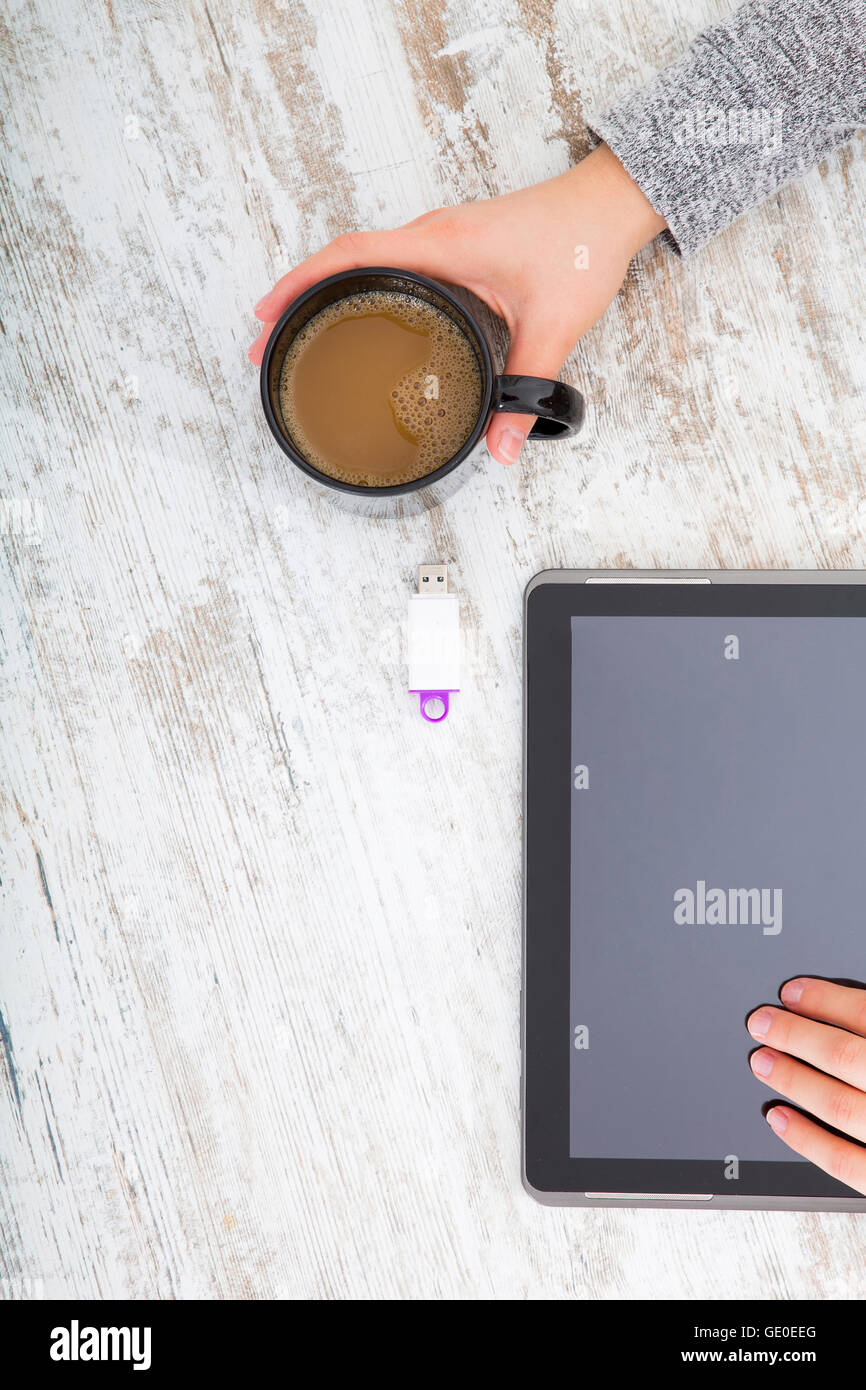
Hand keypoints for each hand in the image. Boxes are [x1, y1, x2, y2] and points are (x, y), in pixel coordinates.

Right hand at [249, 144, 664, 464]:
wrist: (610, 206)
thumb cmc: (581, 246)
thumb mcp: (554, 326)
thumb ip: (528, 387)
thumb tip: (504, 446)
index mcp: (443, 245)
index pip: (351, 255)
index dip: (301, 282)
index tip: (267, 312)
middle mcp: (434, 234)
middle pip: (344, 258)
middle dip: (298, 294)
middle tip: (267, 339)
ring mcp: (442, 237)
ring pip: (365, 258)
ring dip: (326, 287)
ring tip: (297, 328)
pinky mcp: (455, 246)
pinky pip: (391, 261)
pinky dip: (359, 283)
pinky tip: (358, 313)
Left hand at [747, 979, 865, 1192]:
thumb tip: (842, 1004)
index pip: (865, 1014)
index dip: (824, 999)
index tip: (791, 992)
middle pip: (844, 1055)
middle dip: (795, 1035)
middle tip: (760, 1022)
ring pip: (837, 1104)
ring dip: (793, 1079)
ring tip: (760, 1061)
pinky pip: (845, 1162)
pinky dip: (806, 1138)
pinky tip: (775, 1116)